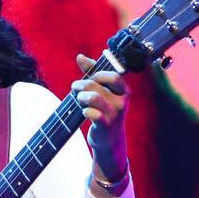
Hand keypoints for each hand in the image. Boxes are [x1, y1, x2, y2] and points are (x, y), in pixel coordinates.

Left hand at [73, 53, 128, 173]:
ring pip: (94, 97)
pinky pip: (92, 113)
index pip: (114, 76)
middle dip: (82, 83)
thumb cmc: (104, 112)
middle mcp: (121, 102)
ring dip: (81, 96)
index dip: (98, 74)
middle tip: (75, 87)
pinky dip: (84, 110)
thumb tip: (80, 56)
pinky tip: (84, 112)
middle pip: (98, 84)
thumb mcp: (103, 92)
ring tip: (78, 99)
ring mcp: (114, 114)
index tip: (89, 77)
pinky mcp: (105, 125)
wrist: (109, 141)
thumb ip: (92, 73)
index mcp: (123, 91)